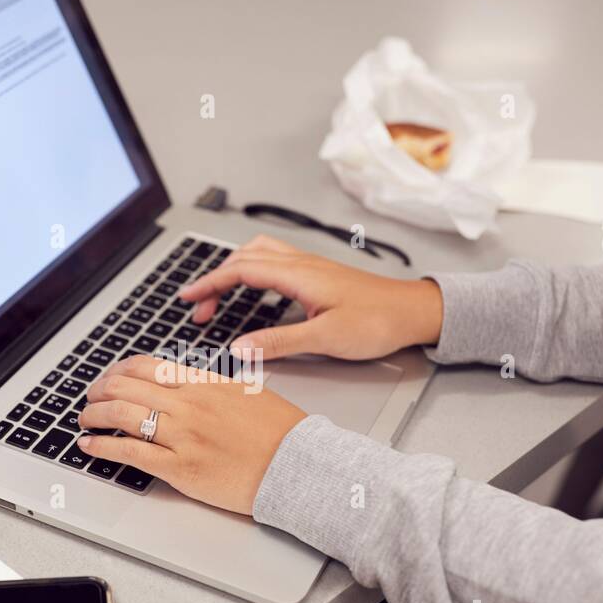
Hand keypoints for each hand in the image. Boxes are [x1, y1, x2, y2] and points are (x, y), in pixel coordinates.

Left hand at [76, 355, 306, 513]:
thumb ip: (213, 386)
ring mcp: (182, 435)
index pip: (146, 365)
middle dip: (98, 390)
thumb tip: (188, 383)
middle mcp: (189, 403)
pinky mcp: (180, 468)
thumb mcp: (247, 392)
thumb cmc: (281, 434)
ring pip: (121, 414)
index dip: (118, 370)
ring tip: (84, 420)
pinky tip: (90, 446)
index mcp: (205, 382)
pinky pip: (129, 452)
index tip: (110, 376)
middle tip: (90, 398)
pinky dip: (102, 446)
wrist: (298, 466)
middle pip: (125, 386)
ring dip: (93, 415)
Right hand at [179, 234, 443, 360]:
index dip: (209, 284)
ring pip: (260, 254)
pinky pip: (275, 262)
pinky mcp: (320, 275)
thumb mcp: (325, 338)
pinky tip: (255, 290)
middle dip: (215, 279)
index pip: (241, 270)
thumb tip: (239, 348)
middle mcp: (302, 264)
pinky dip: (253, 271)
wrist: (415, 312)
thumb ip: (278, 342)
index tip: (187, 298)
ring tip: (219, 296)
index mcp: (299, 275)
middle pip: (245, 258)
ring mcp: (311, 267)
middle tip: (198, 307)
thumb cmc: (378, 322)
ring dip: (234, 270)